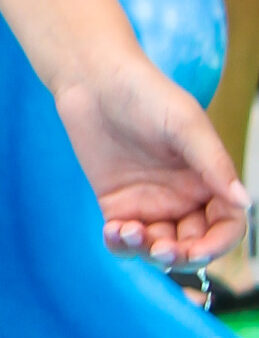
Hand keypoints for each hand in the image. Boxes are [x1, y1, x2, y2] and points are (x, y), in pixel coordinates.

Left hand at [56, 51, 248, 266]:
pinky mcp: (118, 205)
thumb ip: (214, 164)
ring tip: (129, 232)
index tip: (196, 250)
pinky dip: (121, 245)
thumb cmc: (147, 94)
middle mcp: (185, 198)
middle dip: (180, 255)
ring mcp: (151, 204)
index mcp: (210, 180)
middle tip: (161, 249)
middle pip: (193, 245)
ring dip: (148, 252)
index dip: (218, 245)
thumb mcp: (186, 125)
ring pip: (159, 248)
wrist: (95, 82)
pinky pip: (125, 240)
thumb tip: (244, 202)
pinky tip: (113, 231)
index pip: (227, 226)